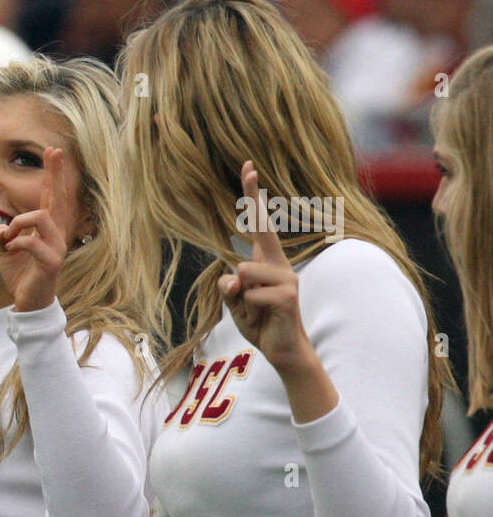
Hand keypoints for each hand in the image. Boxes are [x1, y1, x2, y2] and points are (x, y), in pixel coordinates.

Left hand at [0, 146, 68, 312]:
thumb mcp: (6, 250)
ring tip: (7, 238)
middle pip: (59, 198)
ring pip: (41, 217)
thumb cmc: (20, 276)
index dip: (53, 174)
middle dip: (56, 172)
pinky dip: (15, 243)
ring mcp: (56, 247)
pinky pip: (31, 241)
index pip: (52, 197)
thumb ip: (2, 234)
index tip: (53, 151)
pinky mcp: (52, 262)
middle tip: (54, 151)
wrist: (26, 304)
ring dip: (17, 223)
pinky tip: (8, 251)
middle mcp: (56, 235)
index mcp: (46, 230)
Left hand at [218, 161, 316, 373]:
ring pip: (243, 272)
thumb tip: (234, 278)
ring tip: (253, 311)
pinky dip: (246, 310)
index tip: (249, 168)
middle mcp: (280, 264)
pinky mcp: (288, 296)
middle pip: (263, 228)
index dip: (253, 197)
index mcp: (266, 262)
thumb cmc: (259, 322)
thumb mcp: (234, 302)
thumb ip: (228, 287)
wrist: (282, 350)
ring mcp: (287, 278)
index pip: (259, 224)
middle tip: (248, 166)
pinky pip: (249, 295)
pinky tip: (262, 318)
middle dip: (253, 198)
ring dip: (237, 297)